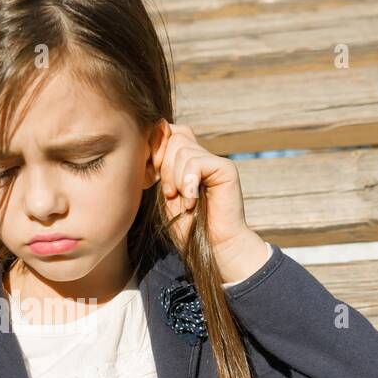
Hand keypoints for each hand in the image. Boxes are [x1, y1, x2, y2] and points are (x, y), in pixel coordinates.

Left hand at [152, 121, 253, 252]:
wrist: (212, 247)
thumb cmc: (186, 225)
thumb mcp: (164, 190)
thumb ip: (159, 162)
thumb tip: (154, 129)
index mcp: (185, 158)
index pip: (166, 130)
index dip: (154, 149)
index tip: (151, 179)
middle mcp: (201, 154)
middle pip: (173, 137)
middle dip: (163, 167)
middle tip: (171, 194)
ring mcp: (214, 160)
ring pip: (182, 149)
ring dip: (176, 179)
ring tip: (184, 200)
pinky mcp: (225, 168)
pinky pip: (195, 162)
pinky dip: (188, 183)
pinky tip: (193, 201)